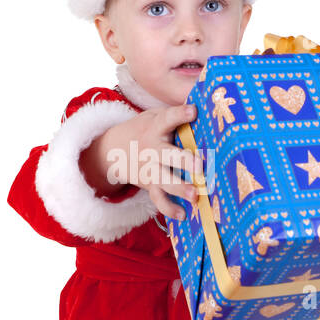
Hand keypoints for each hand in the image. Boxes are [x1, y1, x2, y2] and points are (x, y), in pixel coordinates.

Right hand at [96, 104, 204, 220]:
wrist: (113, 150)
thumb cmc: (147, 130)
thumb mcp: (154, 116)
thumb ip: (175, 114)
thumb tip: (206, 104)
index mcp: (156, 128)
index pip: (168, 119)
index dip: (180, 114)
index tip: (193, 111)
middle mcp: (153, 149)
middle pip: (168, 155)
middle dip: (183, 160)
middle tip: (199, 165)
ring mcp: (151, 169)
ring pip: (165, 180)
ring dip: (179, 188)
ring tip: (195, 196)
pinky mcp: (150, 185)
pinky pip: (159, 199)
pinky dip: (169, 208)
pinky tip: (183, 215)